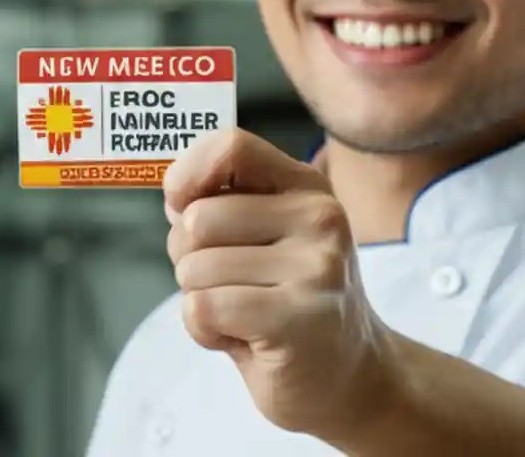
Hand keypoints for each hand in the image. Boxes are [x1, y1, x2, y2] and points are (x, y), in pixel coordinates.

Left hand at [163, 129, 393, 444]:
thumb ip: (223, 206)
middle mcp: (319, 218)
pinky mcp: (298, 319)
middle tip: (228, 284)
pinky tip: (243, 338)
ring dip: (200, 299)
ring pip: (195, 268)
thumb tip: (174, 195)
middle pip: (198, 218)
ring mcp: (314, 268)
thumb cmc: (290, 302)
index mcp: (307, 188)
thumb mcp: (267, 239)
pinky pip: (203, 308)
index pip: (232, 146)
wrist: (350, 378)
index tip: (178, 204)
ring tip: (243, 315)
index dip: (187, 173)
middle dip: (188, 258)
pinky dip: (205, 330)